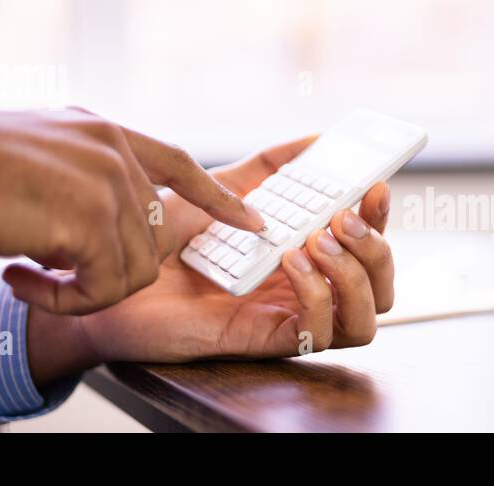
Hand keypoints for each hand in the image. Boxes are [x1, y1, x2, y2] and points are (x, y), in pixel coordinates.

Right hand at [0, 108, 265, 313]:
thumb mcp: (30, 158)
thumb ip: (73, 178)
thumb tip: (91, 224)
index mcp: (98, 129)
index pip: (177, 162)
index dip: (216, 198)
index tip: (252, 222)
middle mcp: (112, 150)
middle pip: (151, 238)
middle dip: (107, 269)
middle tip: (46, 270)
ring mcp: (107, 181)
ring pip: (133, 270)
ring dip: (80, 288)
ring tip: (24, 273)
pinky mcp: (91, 219)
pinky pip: (104, 288)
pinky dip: (63, 300)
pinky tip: (16, 277)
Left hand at [26, 136, 396, 384]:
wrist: (112, 268)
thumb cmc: (160, 237)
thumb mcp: (219, 188)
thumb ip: (269, 165)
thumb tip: (318, 139)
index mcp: (302, 253)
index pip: (366, 245)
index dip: (380, 216)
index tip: (374, 183)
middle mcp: (304, 288)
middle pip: (381, 284)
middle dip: (377, 247)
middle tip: (343, 217)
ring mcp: (289, 316)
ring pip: (366, 318)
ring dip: (356, 275)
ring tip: (318, 241)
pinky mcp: (267, 339)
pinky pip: (321, 333)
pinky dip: (319, 295)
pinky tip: (291, 262)